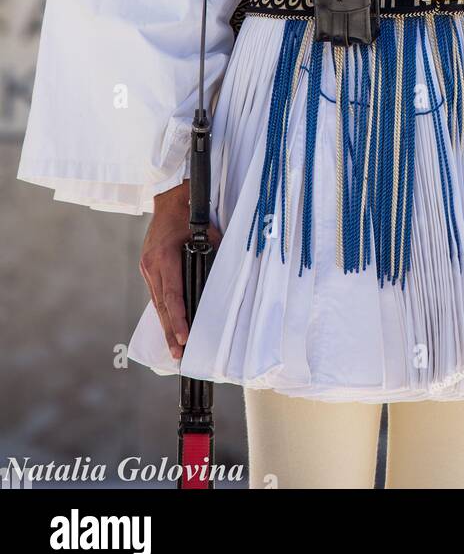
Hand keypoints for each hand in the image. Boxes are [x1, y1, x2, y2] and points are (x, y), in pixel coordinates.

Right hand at [139, 179, 222, 361]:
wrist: (169, 199)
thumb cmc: (189, 213)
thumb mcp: (207, 231)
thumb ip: (214, 254)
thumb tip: (226, 276)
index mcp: (163, 257)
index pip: (172, 296)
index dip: (179, 319)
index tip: (183, 338)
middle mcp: (151, 265)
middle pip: (162, 306)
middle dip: (170, 332)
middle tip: (178, 354)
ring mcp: (147, 267)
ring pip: (157, 302)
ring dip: (166, 324)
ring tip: (174, 346)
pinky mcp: (147, 266)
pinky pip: (156, 293)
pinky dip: (164, 310)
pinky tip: (170, 324)